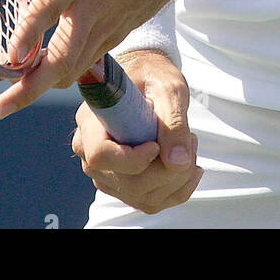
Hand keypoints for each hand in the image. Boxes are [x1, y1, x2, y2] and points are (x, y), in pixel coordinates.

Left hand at [0, 0, 177, 118]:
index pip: (51, 6)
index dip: (30, 32)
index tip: (9, 54)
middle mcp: (94, 3)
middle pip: (63, 56)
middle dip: (31, 86)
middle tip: (0, 107)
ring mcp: (108, 23)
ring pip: (76, 67)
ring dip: (44, 87)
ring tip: (13, 101)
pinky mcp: (118, 33)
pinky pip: (89, 61)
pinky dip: (68, 74)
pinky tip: (47, 79)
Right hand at [72, 51, 203, 215]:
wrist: (149, 81)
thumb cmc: (153, 77)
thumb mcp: (168, 89)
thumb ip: (173, 123)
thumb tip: (178, 162)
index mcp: (91, 120)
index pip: (101, 154)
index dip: (132, 158)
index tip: (157, 145)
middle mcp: (89, 150)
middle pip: (126, 182)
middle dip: (167, 169)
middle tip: (189, 139)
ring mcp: (103, 171)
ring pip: (141, 196)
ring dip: (176, 178)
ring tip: (189, 144)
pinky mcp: (120, 184)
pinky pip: (149, 201)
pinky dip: (177, 188)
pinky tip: (190, 164)